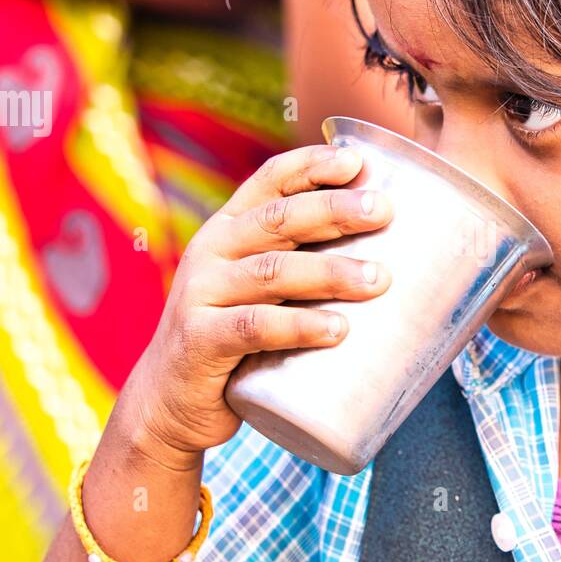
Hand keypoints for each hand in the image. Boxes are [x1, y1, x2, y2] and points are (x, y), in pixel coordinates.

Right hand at [113, 143, 393, 470]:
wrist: (171, 401)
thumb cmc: (235, 338)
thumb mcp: (257, 288)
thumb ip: (298, 261)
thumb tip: (389, 248)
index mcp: (228, 229)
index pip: (269, 181)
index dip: (311, 165)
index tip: (357, 161)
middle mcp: (211, 252)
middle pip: (278, 221)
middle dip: (334, 210)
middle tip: (383, 210)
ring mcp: (202, 295)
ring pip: (273, 272)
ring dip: (331, 272)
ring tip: (379, 280)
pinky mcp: (201, 340)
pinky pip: (255, 328)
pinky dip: (300, 326)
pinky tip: (338, 330)